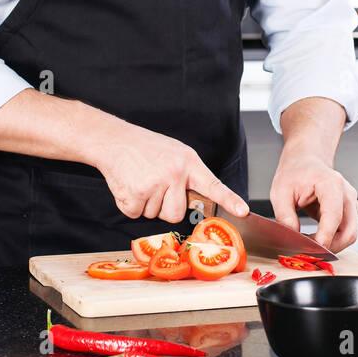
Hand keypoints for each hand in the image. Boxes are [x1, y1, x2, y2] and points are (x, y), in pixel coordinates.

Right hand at [93, 125, 248, 224]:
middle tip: (154, 186)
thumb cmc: (145, 148)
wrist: (114, 141)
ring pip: (155, 215)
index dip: (229, 200)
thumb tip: (197, 202)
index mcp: (188, 162)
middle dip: (164, 207)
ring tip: (140, 180)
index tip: (243, 211)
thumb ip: (188, 175)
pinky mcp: (135, 194)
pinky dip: (130, 205)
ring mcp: (155, 184)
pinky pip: (136, 214)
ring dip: (146, 204)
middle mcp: (174, 173)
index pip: (213, 185)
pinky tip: (129, 185)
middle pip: (176, 214)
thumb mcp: (175, 154)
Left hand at [269, 148, 357, 252]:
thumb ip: (285, 216)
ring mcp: (350, 203)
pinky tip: (316, 240)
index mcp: (331, 184)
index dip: (325, 236)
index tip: (313, 249)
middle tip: (310, 253)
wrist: (305, 160)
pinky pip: (345, 231)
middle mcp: (346, 194)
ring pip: (350, 234)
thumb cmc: (295, 171)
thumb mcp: (280, 192)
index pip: (334, 215)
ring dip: (333, 245)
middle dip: (332, 246)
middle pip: (349, 230)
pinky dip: (333, 240)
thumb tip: (292, 238)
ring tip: (310, 245)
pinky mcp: (348, 211)